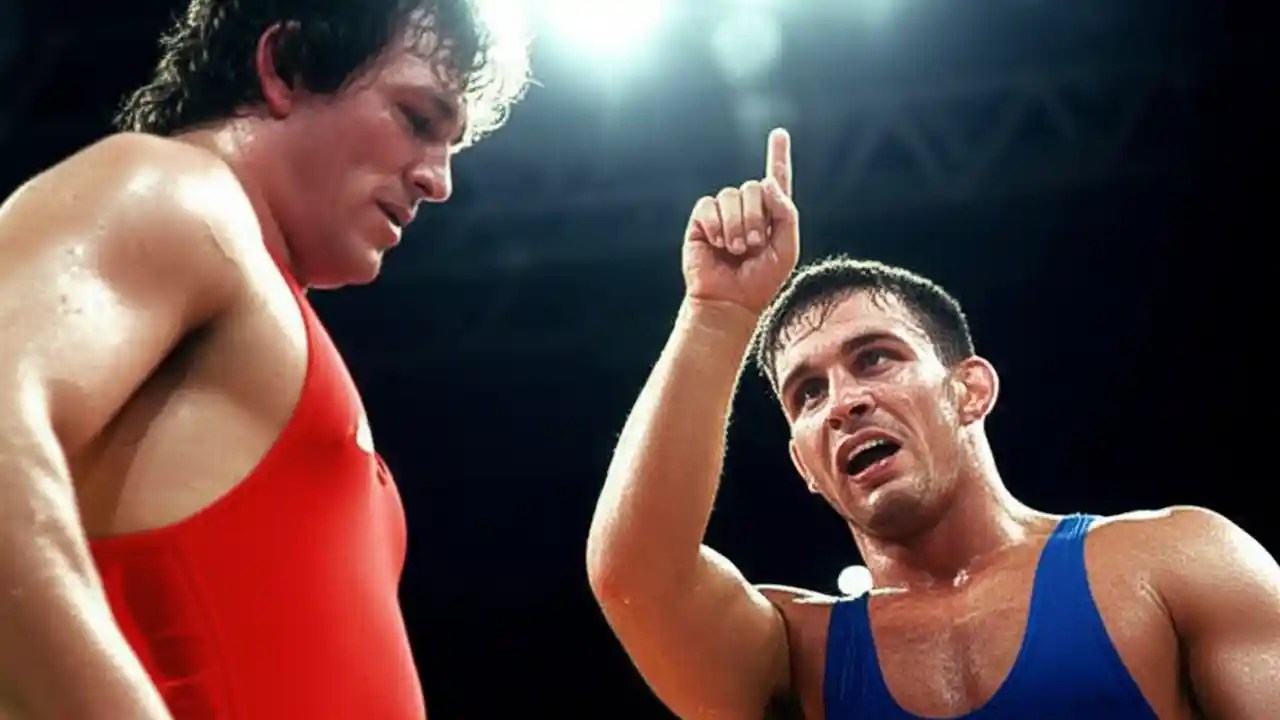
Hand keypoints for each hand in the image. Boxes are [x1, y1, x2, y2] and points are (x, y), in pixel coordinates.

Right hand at [682, 128, 798, 316]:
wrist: (730, 301)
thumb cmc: (761, 281)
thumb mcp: (786, 248)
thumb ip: (785, 213)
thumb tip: (766, 182)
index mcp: (770, 215)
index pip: (775, 180)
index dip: (778, 156)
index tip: (779, 133)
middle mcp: (746, 210)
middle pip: (753, 186)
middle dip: (756, 216)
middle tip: (753, 245)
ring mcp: (722, 214)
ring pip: (731, 194)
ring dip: (736, 224)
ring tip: (736, 249)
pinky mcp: (700, 221)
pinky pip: (708, 205)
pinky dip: (716, 224)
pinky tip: (718, 243)